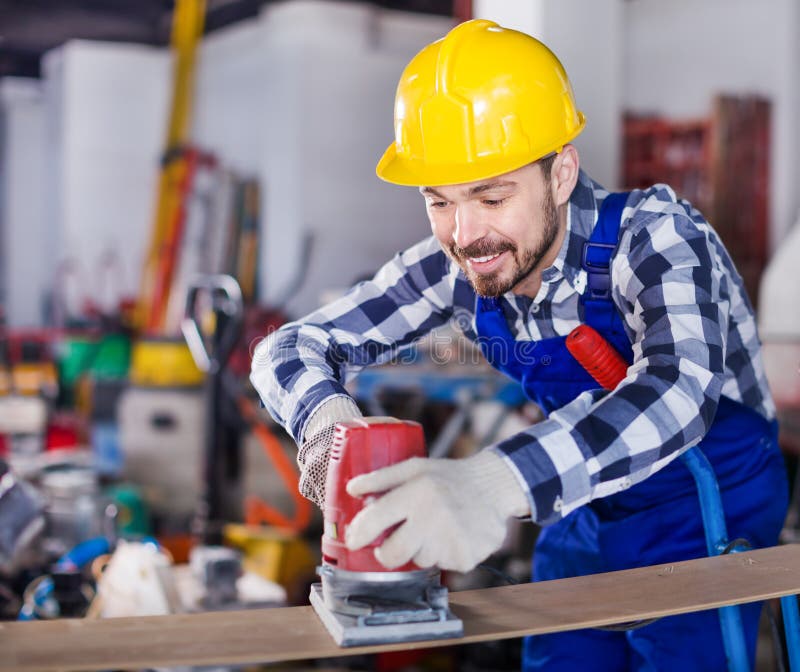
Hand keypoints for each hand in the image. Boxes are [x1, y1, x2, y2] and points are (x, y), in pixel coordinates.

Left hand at [345, 450, 528, 572]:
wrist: (495, 486)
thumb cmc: (450, 476)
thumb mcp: (416, 467)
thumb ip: (382, 478)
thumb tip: (351, 489)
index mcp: (418, 492)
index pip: (376, 519)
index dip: (359, 533)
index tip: (353, 540)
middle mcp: (434, 516)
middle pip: (393, 554)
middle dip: (387, 553)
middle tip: (393, 544)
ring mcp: (452, 539)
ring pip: (419, 560)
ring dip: (422, 548)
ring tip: (437, 527)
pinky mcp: (466, 556)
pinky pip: (441, 565)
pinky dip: (443, 554)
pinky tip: (452, 534)